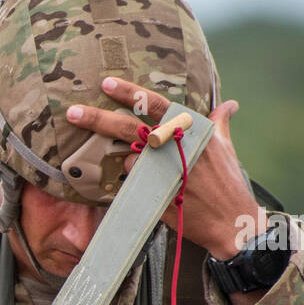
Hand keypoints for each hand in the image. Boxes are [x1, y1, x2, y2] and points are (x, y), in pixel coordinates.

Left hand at [65, 76, 262, 259]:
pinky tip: (152, 191)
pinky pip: (132, 185)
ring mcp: (161, 171)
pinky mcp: (152, 194)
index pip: (155, 104)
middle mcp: (173, 146)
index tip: (107, 83)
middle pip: (127, 129)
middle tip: (73, 112)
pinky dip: (136, 185)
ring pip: (129, 161)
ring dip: (134, 167)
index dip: (130, 93)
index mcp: (190, 130)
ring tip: (158, 179)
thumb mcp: (225, 147)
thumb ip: (219, 123)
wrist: (230, 221)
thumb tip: (229, 105)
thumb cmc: (227, 183)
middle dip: (97, 119)